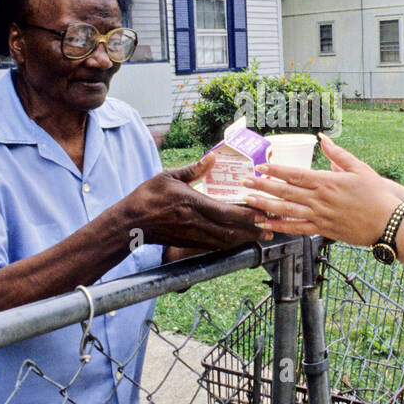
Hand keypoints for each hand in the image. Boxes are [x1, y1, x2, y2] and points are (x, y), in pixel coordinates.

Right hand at [123, 151, 270, 249]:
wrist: (131, 222)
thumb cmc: (147, 197)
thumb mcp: (168, 176)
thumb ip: (193, 169)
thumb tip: (213, 157)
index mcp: (191, 204)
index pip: (226, 212)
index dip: (247, 215)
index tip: (263, 212)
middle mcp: (195, 223)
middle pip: (231, 231)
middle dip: (253, 230)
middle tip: (272, 226)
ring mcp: (193, 236)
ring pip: (225, 241)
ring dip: (246, 239)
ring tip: (262, 234)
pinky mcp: (189, 243)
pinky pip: (215, 246)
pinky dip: (231, 243)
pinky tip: (241, 239)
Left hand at [241, 134, 401, 245]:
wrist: (388, 222)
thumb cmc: (376, 194)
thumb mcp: (359, 168)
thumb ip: (338, 154)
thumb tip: (323, 139)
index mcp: (327, 182)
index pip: (295, 174)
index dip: (275, 171)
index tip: (259, 167)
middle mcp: (320, 199)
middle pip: (284, 192)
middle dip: (261, 187)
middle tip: (243, 183)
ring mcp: (320, 216)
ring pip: (286, 211)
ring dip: (265, 206)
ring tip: (248, 202)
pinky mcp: (323, 230)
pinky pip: (297, 229)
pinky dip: (281, 227)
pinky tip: (267, 224)